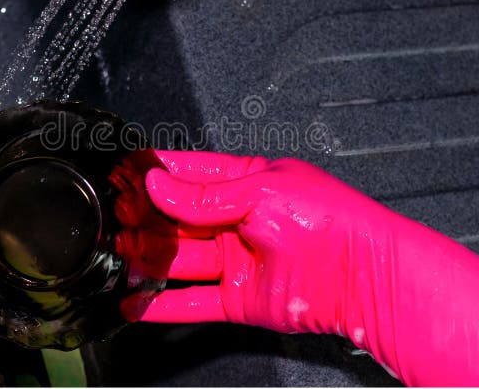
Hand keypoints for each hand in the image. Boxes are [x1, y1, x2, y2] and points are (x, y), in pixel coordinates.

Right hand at [120, 151, 386, 334]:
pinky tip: (137, 303)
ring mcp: (237, 261)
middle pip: (180, 217)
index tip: (127, 172)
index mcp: (248, 183)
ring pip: (181, 259)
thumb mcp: (261, 191)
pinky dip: (163, 305)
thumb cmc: (329, 221)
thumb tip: (159, 184)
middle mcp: (239, 220)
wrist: (362, 276)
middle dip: (147, 216)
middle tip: (116, 214)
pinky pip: (193, 301)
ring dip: (149, 257)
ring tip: (118, 254)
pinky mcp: (238, 298)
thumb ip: (204, 195)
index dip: (158, 173)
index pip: (192, 174)